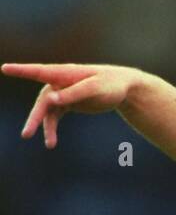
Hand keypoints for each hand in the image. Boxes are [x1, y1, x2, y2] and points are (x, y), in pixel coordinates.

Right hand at [1, 62, 137, 148]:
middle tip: (26, 134)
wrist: (123, 88)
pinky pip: (55, 117)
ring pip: (48, 111)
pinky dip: (52, 129)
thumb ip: (72, 94)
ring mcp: (63, 93)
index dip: (21, 71)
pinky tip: (51, 143)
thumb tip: (50, 99)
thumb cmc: (109, 84)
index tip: (4, 69)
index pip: (39, 71)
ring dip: (45, 127)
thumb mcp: (94, 89)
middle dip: (35, 118)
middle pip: (43, 101)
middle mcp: (59, 82)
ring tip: (49, 145)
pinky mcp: (68, 103)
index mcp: (64, 73)